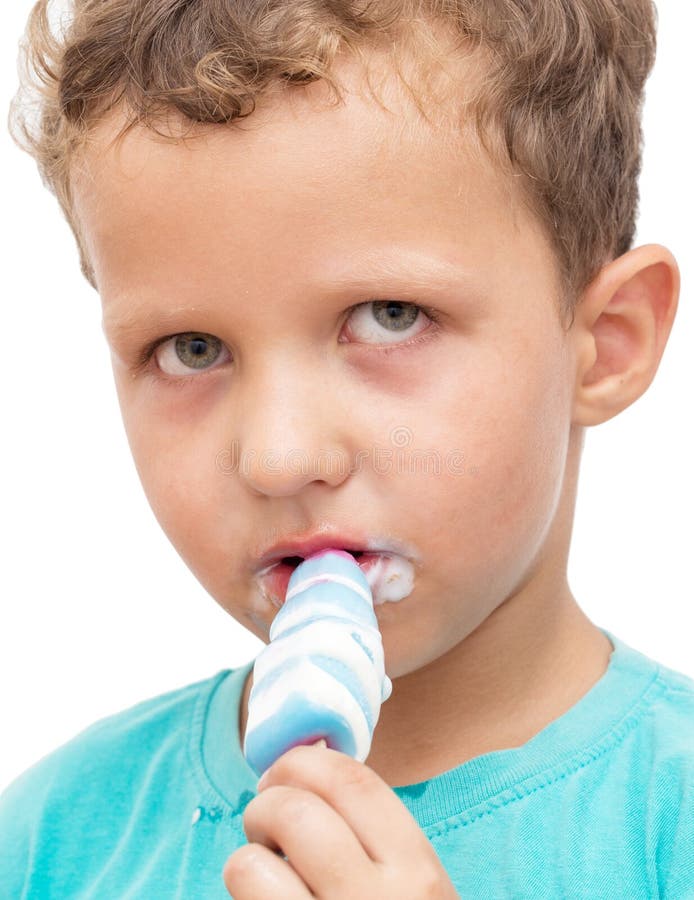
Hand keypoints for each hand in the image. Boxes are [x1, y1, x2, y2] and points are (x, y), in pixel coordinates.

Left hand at [223, 744, 458, 898]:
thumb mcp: (418, 887)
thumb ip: (380, 841)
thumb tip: (309, 778)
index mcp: (416, 869)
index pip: (352, 780)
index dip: (305, 760)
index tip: (286, 770)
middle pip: (296, 811)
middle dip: (267, 801)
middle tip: (264, 819)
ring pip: (253, 864)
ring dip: (246, 856)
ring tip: (262, 869)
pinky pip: (246, 899)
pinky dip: (244, 890)